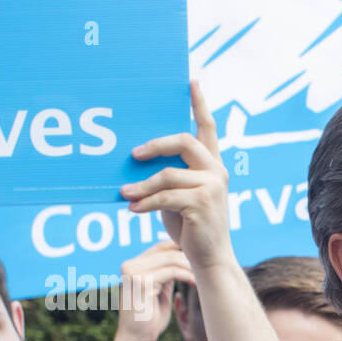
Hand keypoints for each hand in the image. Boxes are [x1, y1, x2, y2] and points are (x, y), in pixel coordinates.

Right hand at [114, 241, 193, 340]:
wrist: (136, 340)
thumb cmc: (149, 320)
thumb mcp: (158, 292)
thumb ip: (165, 276)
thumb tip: (180, 262)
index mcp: (131, 266)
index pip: (159, 247)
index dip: (180, 248)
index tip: (199, 258)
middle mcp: (130, 265)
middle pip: (166, 251)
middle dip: (188, 258)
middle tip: (205, 268)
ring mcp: (134, 272)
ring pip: (170, 259)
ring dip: (190, 268)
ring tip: (202, 278)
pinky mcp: (142, 281)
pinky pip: (172, 272)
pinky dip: (187, 275)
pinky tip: (196, 283)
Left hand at [121, 80, 231, 270]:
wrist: (209, 259)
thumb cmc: (191, 227)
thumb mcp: (178, 195)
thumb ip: (169, 175)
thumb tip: (137, 159)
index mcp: (213, 165)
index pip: (208, 128)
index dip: (199, 104)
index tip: (191, 81)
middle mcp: (217, 171)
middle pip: (182, 140)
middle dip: (154, 145)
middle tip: (133, 154)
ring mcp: (212, 186)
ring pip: (168, 173)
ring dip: (141, 185)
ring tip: (125, 195)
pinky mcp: (202, 203)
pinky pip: (164, 196)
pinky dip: (145, 203)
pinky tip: (133, 210)